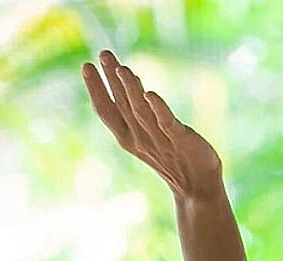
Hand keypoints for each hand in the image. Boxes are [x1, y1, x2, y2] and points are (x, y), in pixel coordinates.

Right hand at [82, 50, 221, 199]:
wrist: (196, 185)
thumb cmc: (173, 158)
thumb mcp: (147, 137)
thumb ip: (137, 117)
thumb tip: (130, 93)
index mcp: (126, 137)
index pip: (105, 110)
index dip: (95, 88)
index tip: (86, 66)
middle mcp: (138, 137)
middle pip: (120, 104)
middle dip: (110, 79)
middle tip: (102, 54)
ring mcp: (157, 139)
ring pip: (140, 111)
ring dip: (130, 89)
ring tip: (121, 68)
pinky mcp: (180, 139)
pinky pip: (166, 122)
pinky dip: (157, 108)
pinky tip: (150, 94)